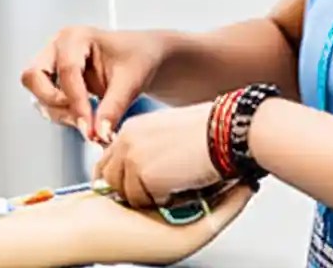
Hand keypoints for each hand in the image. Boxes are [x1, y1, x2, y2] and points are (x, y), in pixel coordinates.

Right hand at [21, 26, 166, 142]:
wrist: (143, 58)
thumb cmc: (138, 58)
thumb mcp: (131, 82)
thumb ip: (113, 107)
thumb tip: (98, 133)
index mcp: (76, 37)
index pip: (67, 70)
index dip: (76, 102)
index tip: (89, 126)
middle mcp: (58, 47)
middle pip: (34, 76)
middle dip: (54, 103)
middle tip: (81, 120)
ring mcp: (53, 63)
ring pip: (37, 92)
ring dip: (58, 112)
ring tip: (88, 123)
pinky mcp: (54, 80)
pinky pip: (45, 100)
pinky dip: (61, 114)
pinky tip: (83, 119)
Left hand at [94, 103, 221, 208]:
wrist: (224, 132)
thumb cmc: (207, 131)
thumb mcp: (167, 131)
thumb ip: (147, 146)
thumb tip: (142, 165)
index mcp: (131, 129)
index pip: (107, 160)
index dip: (118, 177)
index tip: (128, 187)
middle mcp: (126, 141)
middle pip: (110, 179)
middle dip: (128, 190)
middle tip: (151, 194)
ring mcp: (132, 159)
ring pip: (127, 195)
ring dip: (147, 198)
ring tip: (172, 189)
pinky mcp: (144, 176)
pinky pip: (144, 202)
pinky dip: (161, 202)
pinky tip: (179, 190)